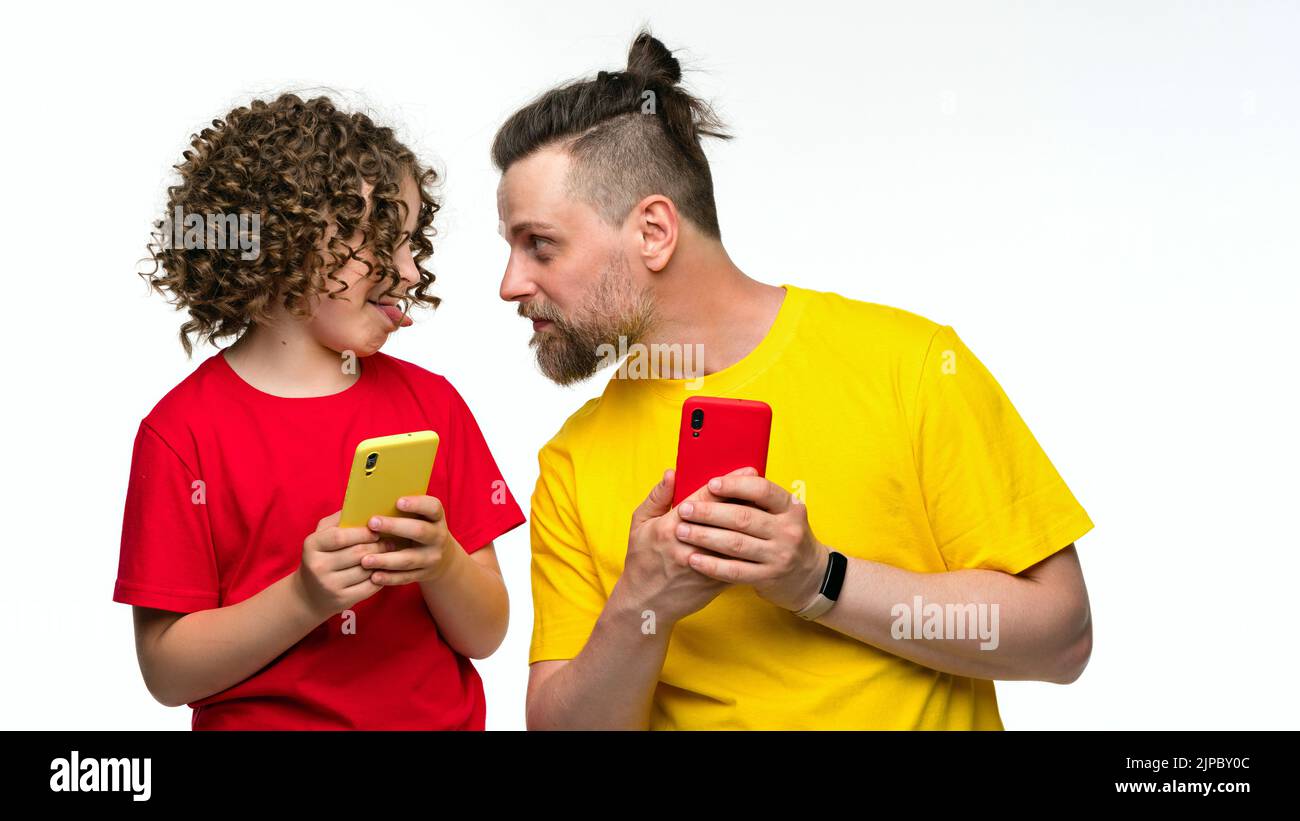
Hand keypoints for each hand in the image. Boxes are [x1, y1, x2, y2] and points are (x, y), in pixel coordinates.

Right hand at [296, 510, 384, 617]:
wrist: (308, 595)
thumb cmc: (321, 557)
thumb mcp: (321, 536)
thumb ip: (338, 520)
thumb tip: (362, 504)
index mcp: (312, 545)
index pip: (340, 536)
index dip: (362, 532)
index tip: (377, 529)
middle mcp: (318, 566)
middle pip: (357, 553)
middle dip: (379, 546)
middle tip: (393, 541)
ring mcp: (329, 585)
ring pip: (366, 570)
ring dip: (383, 561)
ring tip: (393, 554)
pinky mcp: (341, 600)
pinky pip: (369, 587)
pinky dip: (381, 577)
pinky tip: (386, 570)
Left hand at [360, 495, 460, 585]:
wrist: (442, 558)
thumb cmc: (419, 528)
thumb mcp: (420, 518)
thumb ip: (402, 511)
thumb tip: (369, 501)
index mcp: (436, 518)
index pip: (433, 507)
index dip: (417, 504)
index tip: (398, 501)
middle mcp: (438, 537)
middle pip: (420, 531)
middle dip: (395, 527)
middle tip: (372, 523)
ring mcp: (431, 558)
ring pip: (409, 559)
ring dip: (387, 559)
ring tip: (365, 560)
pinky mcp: (423, 574)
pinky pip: (405, 577)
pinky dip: (389, 578)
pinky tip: (374, 576)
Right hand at [617, 466, 755, 625]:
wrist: (647, 605)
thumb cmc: (642, 561)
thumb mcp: (640, 525)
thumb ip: (657, 497)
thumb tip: (672, 472)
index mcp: (670, 526)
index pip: (707, 497)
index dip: (731, 482)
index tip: (749, 470)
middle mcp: (689, 544)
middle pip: (728, 516)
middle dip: (749, 498)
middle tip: (766, 486)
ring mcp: (705, 565)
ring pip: (738, 539)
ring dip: (754, 524)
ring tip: (769, 509)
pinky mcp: (716, 582)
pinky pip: (738, 562)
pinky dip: (751, 548)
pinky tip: (761, 537)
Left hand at [674, 474, 829, 612]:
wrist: (811, 576)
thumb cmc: (785, 537)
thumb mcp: (783, 513)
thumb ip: (758, 499)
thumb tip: (723, 479)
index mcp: (790, 507)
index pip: (762, 490)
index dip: (735, 486)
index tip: (710, 484)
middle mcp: (788, 530)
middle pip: (743, 518)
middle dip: (710, 513)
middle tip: (685, 509)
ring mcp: (779, 556)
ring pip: (736, 544)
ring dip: (705, 537)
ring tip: (682, 531)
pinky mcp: (769, 578)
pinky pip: (735, 571)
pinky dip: (712, 565)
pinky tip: (694, 559)